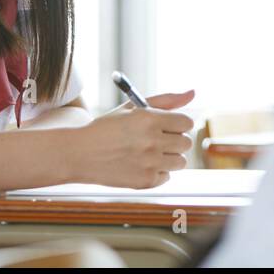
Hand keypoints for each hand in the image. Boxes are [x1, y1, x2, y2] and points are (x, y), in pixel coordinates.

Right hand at [66, 89, 195, 187]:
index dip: (178, 125)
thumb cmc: (107, 128)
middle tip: (157, 140)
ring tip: (148, 153)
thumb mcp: (133, 107)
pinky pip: (167, 176)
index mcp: (149, 119)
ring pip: (180, 162)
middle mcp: (152, 141)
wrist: (80, 154)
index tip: (169, 127)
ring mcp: (149, 163)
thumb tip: (193, 93)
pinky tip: (140, 165)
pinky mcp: (145, 181)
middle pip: (186, 143)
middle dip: (174, 140)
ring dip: (169, 157)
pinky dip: (157, 172)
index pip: (186, 123)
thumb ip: (166, 100)